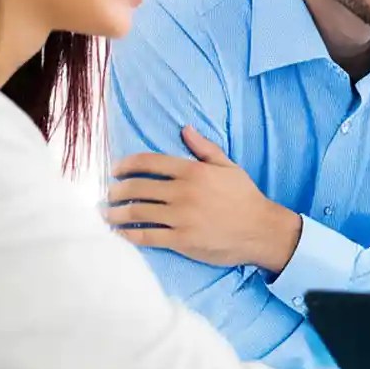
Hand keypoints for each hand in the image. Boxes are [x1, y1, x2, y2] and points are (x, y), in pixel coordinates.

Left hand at [106, 126, 301, 271]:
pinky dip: (130, 234)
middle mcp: (183, 192)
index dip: (126, 165)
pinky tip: (122, 233)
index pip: (148, 163)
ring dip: (116, 213)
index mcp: (193, 171)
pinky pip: (147, 236)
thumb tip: (185, 128)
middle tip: (109, 194)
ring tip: (108, 214)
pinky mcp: (181, 240)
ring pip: (137, 212)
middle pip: (137, 187)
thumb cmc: (245, 197)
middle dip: (116, 190)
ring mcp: (181, 217)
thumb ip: (204, 148)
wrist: (261, 230)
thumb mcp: (228, 166)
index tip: (115, 170)